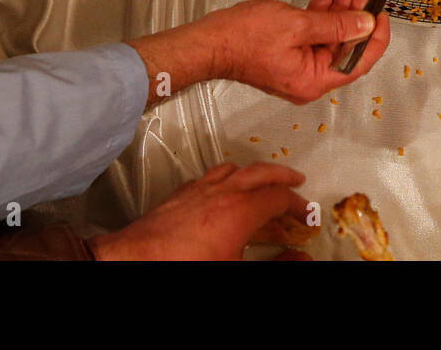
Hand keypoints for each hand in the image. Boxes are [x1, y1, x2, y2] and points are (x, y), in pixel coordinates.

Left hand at [90, 162, 307, 259]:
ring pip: (233, 168)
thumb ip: (277, 266)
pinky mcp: (178, 196)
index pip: (281, 198)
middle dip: (282, 175)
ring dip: (252, 172)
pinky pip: (207, 177)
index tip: (306, 214)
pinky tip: (220, 189)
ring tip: (261, 179)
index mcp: (242, 210)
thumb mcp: (239, 271)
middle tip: (296, 180)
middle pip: (261, 173)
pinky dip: (223, 178)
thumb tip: (302, 260)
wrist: (134, 264)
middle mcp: (223, 192)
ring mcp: (198, 191)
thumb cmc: (185, 267)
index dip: (298, 204)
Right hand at [185, 0, 389, 103]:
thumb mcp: (297, 26)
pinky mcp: (288, 51)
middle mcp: (310, 77)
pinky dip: (320, 9)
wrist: (209, 40)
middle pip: (344, 45)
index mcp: (315, 80)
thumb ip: (336, 24)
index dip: (375, 38)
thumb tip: (366, 24)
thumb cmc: (244, 39)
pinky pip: (312, 30)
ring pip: (329, 33)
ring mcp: (299, 64)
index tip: (383, 15)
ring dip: (338, 6)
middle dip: (354, 13)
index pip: (358, 62)